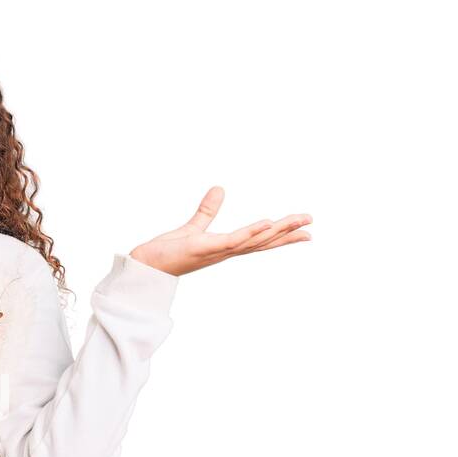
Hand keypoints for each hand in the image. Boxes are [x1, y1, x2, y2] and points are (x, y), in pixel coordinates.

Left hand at [130, 186, 311, 276]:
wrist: (146, 267)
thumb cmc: (167, 253)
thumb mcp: (192, 227)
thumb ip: (207, 210)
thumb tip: (219, 188)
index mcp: (226, 246)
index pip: (259, 240)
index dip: (282, 236)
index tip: (305, 232)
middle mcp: (226, 251)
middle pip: (263, 242)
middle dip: (288, 234)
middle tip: (312, 226)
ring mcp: (217, 251)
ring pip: (254, 240)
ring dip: (277, 231)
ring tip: (298, 221)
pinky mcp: (205, 248)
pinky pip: (233, 241)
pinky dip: (251, 232)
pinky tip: (267, 223)